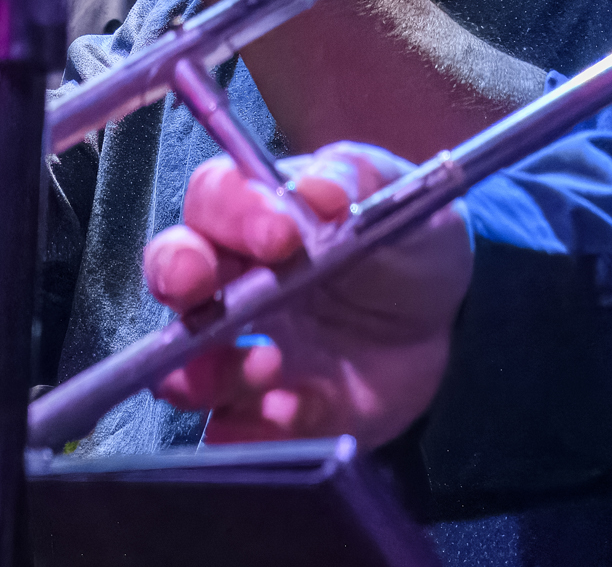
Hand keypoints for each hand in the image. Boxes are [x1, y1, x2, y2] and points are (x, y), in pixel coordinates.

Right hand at [143, 143, 470, 447]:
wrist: (440, 321)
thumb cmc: (402, 240)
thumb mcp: (392, 193)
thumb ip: (355, 179)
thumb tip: (318, 191)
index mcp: (252, 215)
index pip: (215, 199)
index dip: (233, 214)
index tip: (280, 235)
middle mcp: (229, 280)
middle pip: (171, 274)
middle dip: (175, 278)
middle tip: (202, 292)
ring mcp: (240, 351)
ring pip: (185, 363)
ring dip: (211, 369)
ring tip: (269, 365)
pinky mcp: (266, 414)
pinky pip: (235, 430)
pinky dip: (251, 431)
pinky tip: (290, 415)